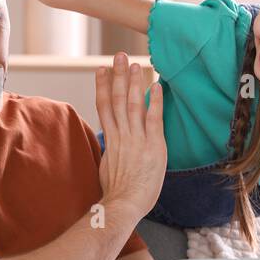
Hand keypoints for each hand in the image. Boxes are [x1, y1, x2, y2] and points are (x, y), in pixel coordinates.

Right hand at [95, 52, 166, 216]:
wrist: (123, 204)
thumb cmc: (116, 192)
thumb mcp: (107, 167)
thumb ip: (111, 151)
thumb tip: (111, 144)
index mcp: (110, 139)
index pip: (104, 105)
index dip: (103, 86)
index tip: (101, 69)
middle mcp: (122, 134)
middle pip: (118, 98)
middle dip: (117, 75)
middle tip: (117, 55)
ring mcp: (137, 139)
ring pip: (134, 104)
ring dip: (135, 82)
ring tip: (134, 63)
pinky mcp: (153, 145)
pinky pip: (154, 118)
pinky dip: (155, 101)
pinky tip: (158, 86)